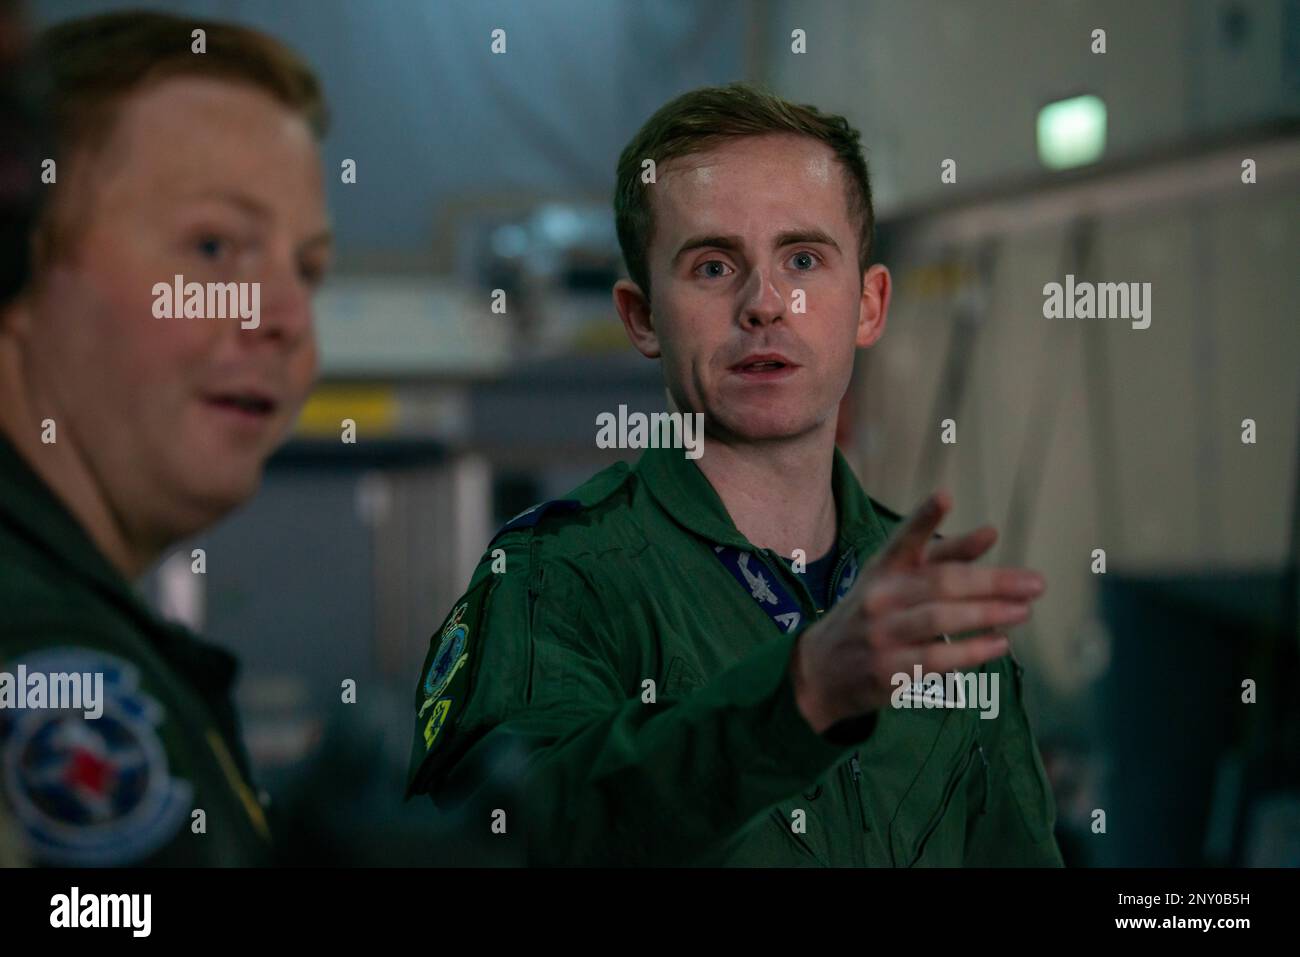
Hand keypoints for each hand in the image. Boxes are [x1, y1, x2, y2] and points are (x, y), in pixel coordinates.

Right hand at [791, 491, 1044, 733]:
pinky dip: (972, 651)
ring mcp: (880, 634)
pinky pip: (936, 658)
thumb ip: (945, 556)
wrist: (822, 670)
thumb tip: (992, 532)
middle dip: (993, 582)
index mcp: (882, 568)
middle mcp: (878, 597)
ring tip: (1024, 612)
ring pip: (940, 619)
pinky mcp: (886, 672)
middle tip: (1036, 584)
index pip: (904, 539)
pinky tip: (1000, 644)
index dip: (924, 517)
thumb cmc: (874, 615)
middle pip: (941, 583)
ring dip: (988, 614)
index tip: (945, 495)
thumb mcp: (897, 580)